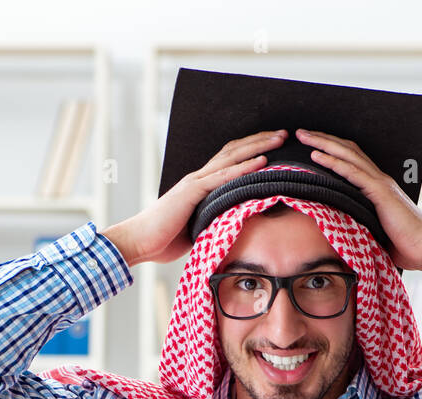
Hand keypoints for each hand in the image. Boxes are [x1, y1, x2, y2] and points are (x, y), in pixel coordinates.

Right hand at [103, 130, 287, 266]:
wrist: (138, 242)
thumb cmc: (162, 240)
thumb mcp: (195, 230)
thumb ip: (212, 223)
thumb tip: (230, 229)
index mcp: (198, 186)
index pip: (228, 161)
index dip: (250, 151)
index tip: (271, 147)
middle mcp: (197, 179)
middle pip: (233, 152)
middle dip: (260, 141)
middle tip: (283, 134)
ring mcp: (194, 183)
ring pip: (231, 158)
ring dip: (258, 147)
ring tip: (279, 139)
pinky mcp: (192, 192)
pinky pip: (223, 177)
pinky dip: (244, 168)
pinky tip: (262, 161)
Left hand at [294, 128, 421, 276]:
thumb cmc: (404, 245)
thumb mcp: (375, 231)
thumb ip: (360, 224)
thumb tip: (341, 232)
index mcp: (378, 186)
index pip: (352, 160)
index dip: (332, 149)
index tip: (312, 145)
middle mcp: (379, 179)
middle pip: (347, 151)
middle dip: (323, 139)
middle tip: (301, 132)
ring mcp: (380, 184)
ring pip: (347, 155)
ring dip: (323, 143)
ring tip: (303, 136)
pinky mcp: (380, 193)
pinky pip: (352, 173)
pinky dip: (333, 162)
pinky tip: (317, 155)